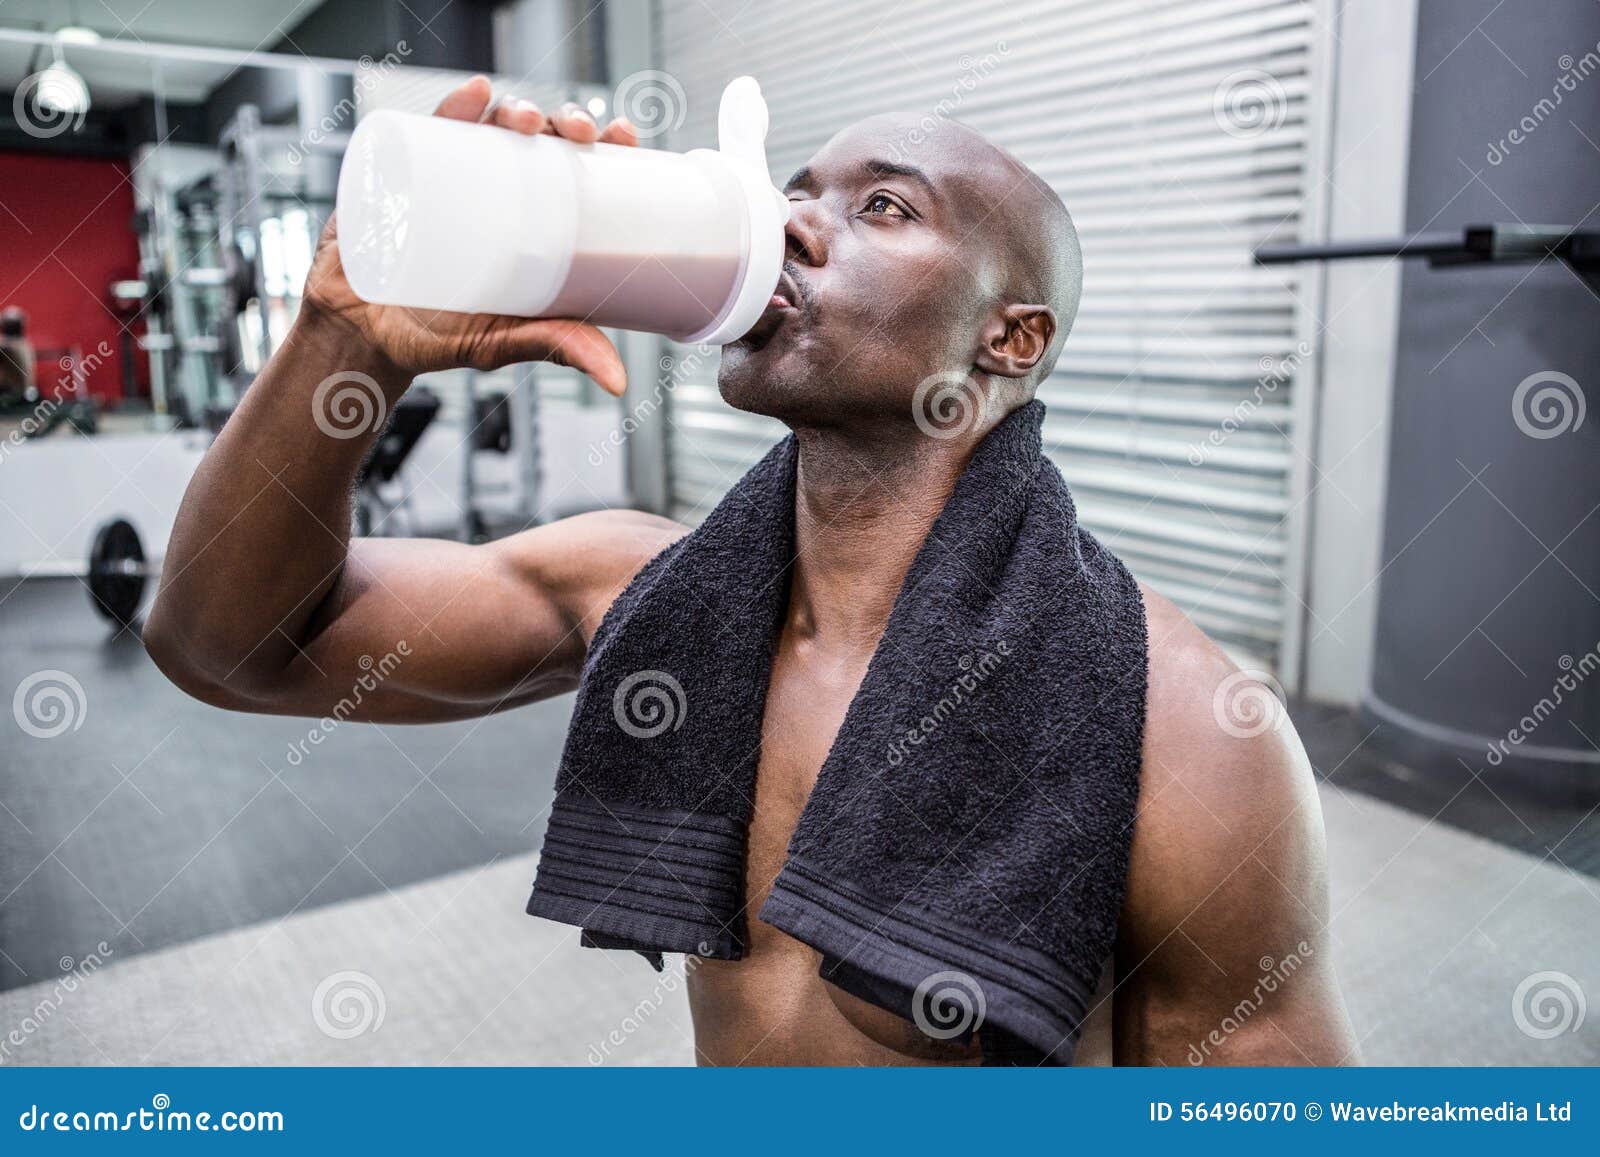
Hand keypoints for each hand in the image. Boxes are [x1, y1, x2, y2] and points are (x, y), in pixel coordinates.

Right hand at [300, 76, 639, 394]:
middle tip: (579, 133)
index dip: (605, 144)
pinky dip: (454, 105)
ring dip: (516, 107)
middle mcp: (495, 192)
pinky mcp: (404, 171)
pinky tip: (476, 92)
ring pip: (491, 126)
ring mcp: (449, 176)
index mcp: (530, 224)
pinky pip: (430, 128)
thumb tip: (618, 382)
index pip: (576, 170)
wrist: (357, 336)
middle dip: (564, 122)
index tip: (623, 134)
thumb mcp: (502, 342)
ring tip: (526, 121)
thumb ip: (556, 347)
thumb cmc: (435, 338)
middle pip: (539, 139)